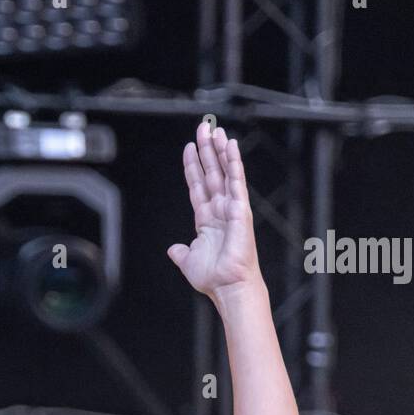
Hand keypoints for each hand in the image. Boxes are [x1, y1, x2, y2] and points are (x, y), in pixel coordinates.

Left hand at [166, 120, 262, 300]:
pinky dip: (234, 162)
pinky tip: (231, 146)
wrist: (228, 287)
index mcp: (206, 219)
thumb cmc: (213, 278)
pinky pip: (236, 180)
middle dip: (206, 150)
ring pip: (223, 172)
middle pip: (211, 172)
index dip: (193, 167)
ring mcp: (231, 207)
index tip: (189, 148)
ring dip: (219, 150)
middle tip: (203, 127)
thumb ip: (181, 253)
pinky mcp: (240, 208)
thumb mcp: (189, 261)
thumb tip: (173, 249)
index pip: (198, 186)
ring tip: (215, 129)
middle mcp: (219, 209)